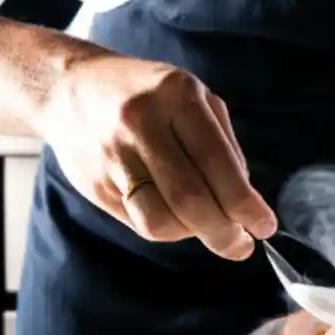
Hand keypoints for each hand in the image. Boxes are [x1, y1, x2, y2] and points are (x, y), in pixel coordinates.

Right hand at [37, 52, 275, 259]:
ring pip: (160, 220)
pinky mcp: (94, 184)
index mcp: (176, 96)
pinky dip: (167, 229)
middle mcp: (142, 124)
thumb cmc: (146, 92)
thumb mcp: (192, 96)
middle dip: (224, 232)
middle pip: (190, 198)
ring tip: (211, 231)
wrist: (69, 88)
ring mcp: (113, 157)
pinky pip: (139, 222)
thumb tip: (245, 199)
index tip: (264, 226)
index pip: (217, 163)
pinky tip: (179, 220)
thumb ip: (222, 143)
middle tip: (242, 246)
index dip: (245, 204)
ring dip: (194, 235)